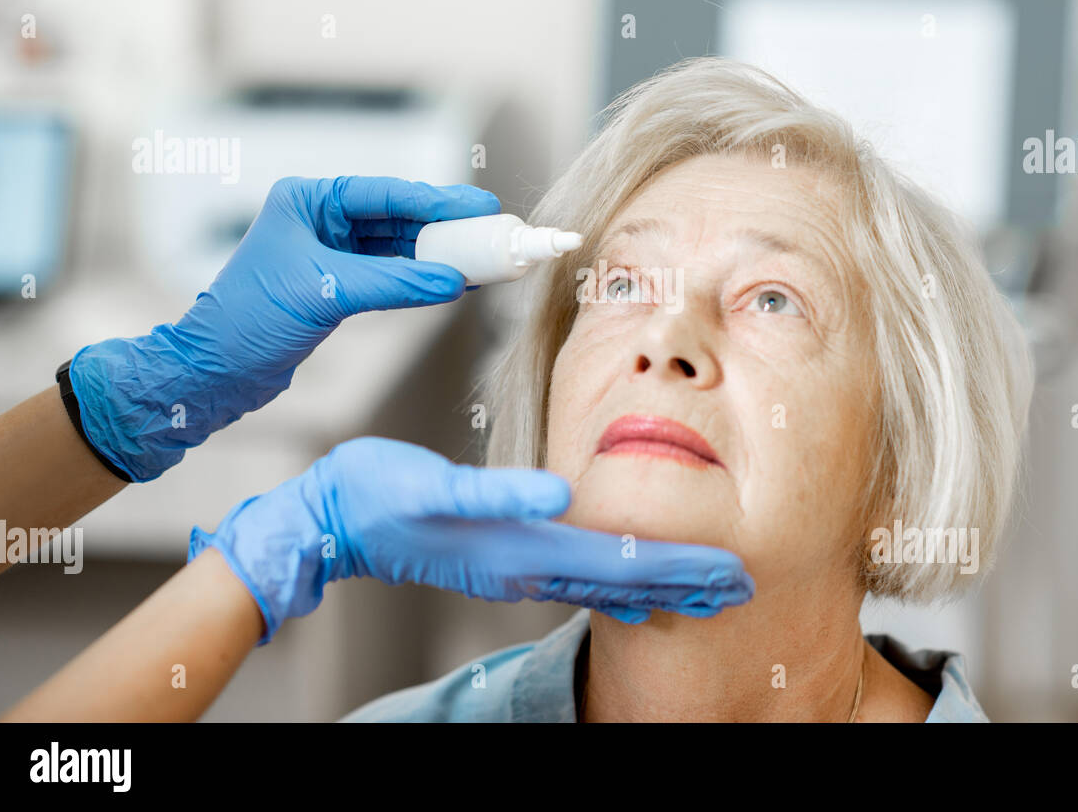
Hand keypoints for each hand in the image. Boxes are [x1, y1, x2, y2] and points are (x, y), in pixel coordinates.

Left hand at [70, 176, 498, 480]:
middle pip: (399, 217)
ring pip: (399, 247)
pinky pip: (392, 274)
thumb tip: (452, 281)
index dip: (437, 199)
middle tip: (492, 227)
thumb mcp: (327, 292)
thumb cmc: (251, 321)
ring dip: (438, 254)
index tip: (480, 203)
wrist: (215, 372)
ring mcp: (331, 252)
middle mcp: (321, 220)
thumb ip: (394, 284)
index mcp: (308, 201)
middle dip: (446, 225)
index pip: (385, 194)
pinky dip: (422, 279)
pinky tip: (455, 281)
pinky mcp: (339, 285)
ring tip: (483, 256)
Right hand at [189, 437, 755, 642]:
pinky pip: (579, 579)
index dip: (681, 566)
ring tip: (707, 590)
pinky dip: (621, 584)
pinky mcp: (506, 559)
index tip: (732, 572)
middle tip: (743, 588)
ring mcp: (517, 568)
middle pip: (626, 581)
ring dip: (663, 586)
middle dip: (688, 584)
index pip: (621, 562)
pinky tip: (635, 587)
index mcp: (520, 548)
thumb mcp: (434, 486)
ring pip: (609, 584)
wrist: (334, 518)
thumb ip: (499, 494)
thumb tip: (561, 495)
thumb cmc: (377, 494)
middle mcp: (526, 567)